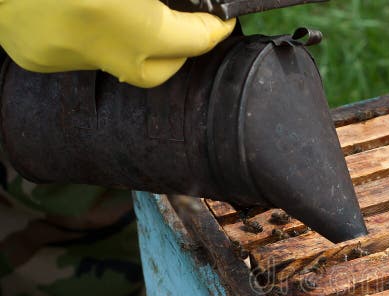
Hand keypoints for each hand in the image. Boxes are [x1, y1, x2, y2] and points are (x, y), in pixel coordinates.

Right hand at [0, 0, 235, 87]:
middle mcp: (106, 52)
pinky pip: (84, 58)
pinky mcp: (38, 59)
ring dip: (138, 47)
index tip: (223, 20)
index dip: (216, 27)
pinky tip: (91, 18)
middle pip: (164, 68)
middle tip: (185, 22)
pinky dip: (96, 41)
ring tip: (136, 16)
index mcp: (136, 25)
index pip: (197, 38)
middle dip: (180, 47)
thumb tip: (173, 7)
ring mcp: (67, 59)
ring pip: (124, 68)